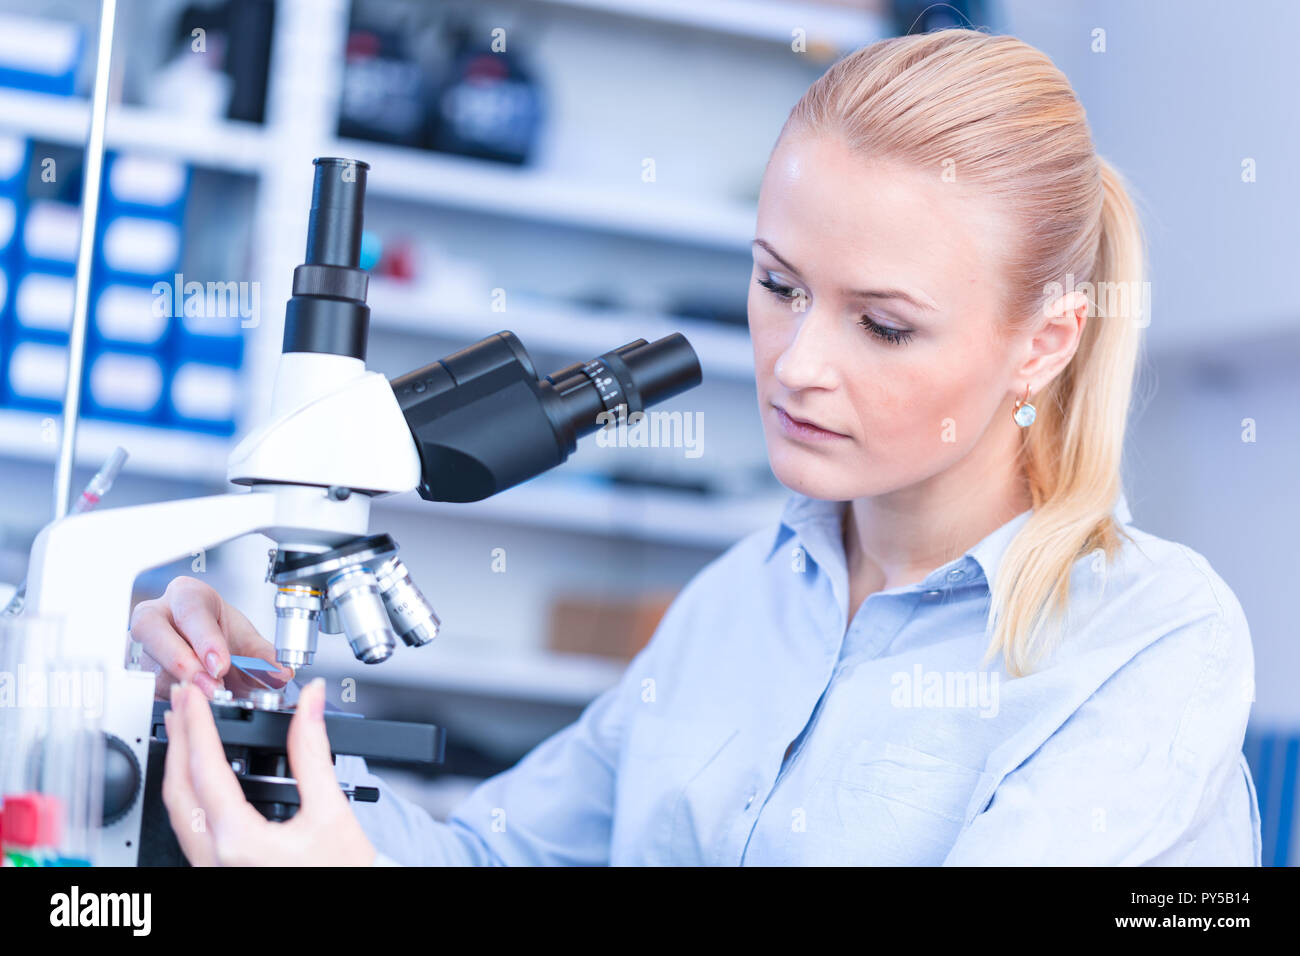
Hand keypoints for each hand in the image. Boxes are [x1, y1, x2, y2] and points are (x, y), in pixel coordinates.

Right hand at [131, 576, 294, 699]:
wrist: (200, 643)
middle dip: (183, 661)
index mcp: (186, 596)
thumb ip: (263, 654)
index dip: (205, 639)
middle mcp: (156, 616)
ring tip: (208, 697)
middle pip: (153, 630)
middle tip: (211, 684)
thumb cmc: (217, 630)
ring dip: (179, 684)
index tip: (221, 664)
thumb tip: (281, 672)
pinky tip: (192, 705)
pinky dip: (172, 698)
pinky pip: (148, 686)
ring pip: (148, 662)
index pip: (190, 611)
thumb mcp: (243, 636)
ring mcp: (142, 645)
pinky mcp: (140, 673)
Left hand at [161, 677, 377, 865]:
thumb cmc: (342, 875)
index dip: (198, 725)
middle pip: (177, 788)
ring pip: (178, 809)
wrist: (351, 916)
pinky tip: (202, 772)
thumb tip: (310, 705)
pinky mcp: (218, 870)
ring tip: (189, 728)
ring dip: (180, 763)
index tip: (196, 696)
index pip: (205, 769)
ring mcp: (211, 868)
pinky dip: (191, 789)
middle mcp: (214, 859)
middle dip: (179, 737)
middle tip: (183, 699)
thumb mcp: (332, 811)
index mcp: (238, 841)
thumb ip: (313, 752)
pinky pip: (190, 826)